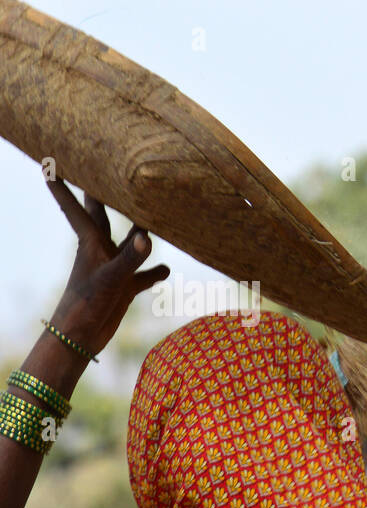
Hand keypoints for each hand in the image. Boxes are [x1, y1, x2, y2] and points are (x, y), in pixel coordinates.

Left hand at [46, 180, 168, 357]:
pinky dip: (155, 271)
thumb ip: (131, 258)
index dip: (65, 186)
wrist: (81, 336)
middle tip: (104, 172)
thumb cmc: (87, 304)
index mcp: (91, 243)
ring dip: (140, 232)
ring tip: (155, 216)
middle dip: (102, 195)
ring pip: (129, 243)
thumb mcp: (111, 279)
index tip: (51, 163)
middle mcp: (102, 251)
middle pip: (103, 215)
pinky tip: (167, 269)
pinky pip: (144, 275)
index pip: (77, 208)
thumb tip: (147, 237)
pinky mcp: (125, 287)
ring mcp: (114, 268)